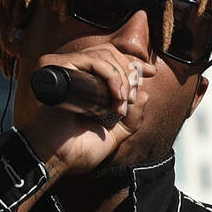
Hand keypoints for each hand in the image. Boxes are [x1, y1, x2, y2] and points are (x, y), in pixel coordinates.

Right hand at [22, 43, 156, 178]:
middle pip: (110, 53)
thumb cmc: (80, 150)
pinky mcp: (61, 72)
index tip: (151, 73)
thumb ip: (132, 117)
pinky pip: (93, 62)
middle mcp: (76, 75)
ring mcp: (67, 72)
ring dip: (121, 78)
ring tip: (121, 102)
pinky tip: (116, 96)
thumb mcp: (115, 134)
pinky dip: (111, 76)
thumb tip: (144, 93)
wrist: (60, 159)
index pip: (111, 59)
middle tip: (131, 97)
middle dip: (130, 72)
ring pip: (103, 55)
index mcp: (86, 85)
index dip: (132, 63)